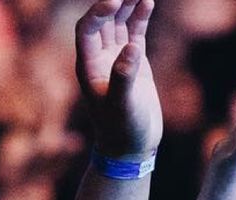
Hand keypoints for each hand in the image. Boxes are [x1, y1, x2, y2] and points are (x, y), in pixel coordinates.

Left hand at [74, 0, 160, 158]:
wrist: (132, 147)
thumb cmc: (123, 130)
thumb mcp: (122, 106)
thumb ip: (124, 77)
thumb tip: (131, 48)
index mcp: (88, 67)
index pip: (87, 30)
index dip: (98, 12)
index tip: (116, 0)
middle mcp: (99, 58)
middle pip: (102, 20)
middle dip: (114, 1)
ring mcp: (116, 58)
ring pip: (118, 22)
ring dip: (127, 4)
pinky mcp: (133, 61)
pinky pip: (134, 31)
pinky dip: (140, 16)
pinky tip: (148, 2)